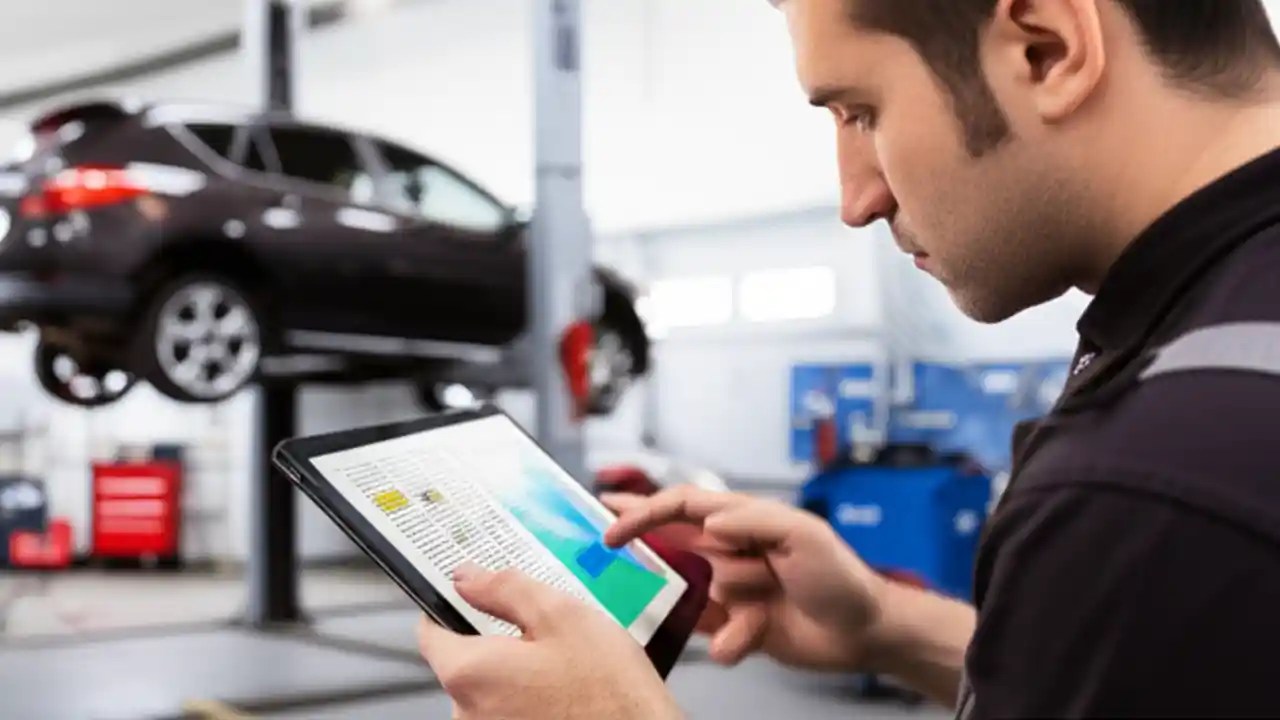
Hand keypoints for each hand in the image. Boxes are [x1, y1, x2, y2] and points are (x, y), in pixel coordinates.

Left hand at [417, 565, 681, 719]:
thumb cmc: (611, 691)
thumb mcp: (563, 616)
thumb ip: (505, 590)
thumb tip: (465, 577)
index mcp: (470, 672)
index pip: (430, 632)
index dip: (452, 607)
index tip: (477, 598)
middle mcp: (467, 714)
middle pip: (465, 664)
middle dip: (499, 645)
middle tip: (546, 635)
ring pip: (492, 693)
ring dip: (519, 677)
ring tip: (567, 671)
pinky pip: (511, 714)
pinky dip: (532, 702)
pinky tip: (568, 696)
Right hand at [603, 487, 888, 670]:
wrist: (865, 631)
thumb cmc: (841, 576)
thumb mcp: (802, 534)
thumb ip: (754, 521)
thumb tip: (710, 522)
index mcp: (742, 521)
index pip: (680, 506)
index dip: (643, 511)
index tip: (610, 524)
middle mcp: (729, 552)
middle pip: (669, 544)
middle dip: (638, 546)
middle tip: (599, 548)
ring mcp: (731, 590)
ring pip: (689, 598)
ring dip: (704, 610)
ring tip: (737, 611)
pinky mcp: (737, 626)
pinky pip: (713, 635)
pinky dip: (728, 640)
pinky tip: (749, 639)